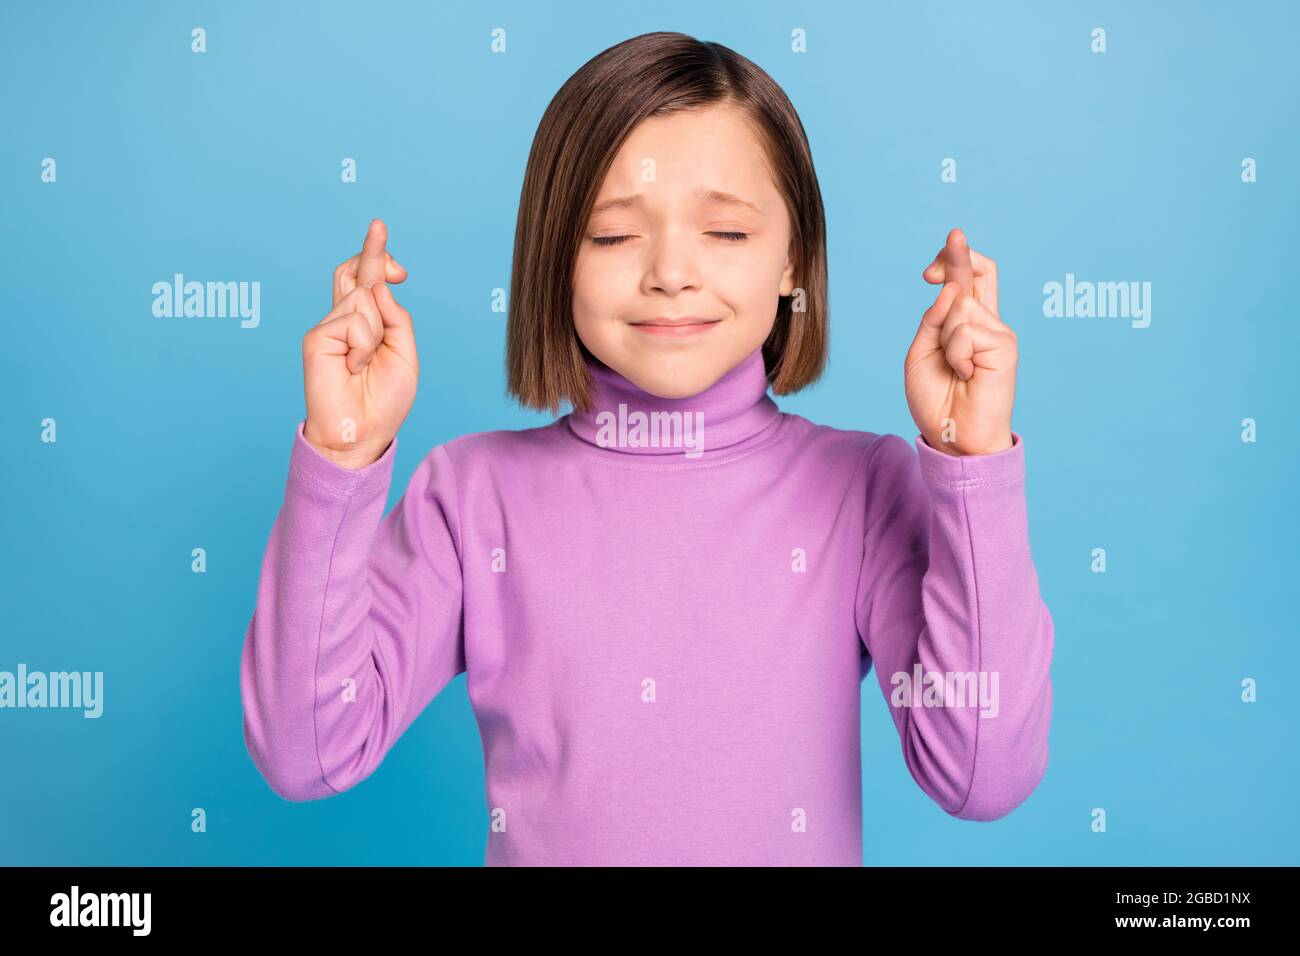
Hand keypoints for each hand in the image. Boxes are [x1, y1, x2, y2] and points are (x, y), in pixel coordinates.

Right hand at [302, 219, 418, 468]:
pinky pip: (354, 322)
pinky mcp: (316, 338)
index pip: (366, 280)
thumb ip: (397, 318)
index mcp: (366, 324)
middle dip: (373, 251)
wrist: (363, 433)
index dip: (376, 255)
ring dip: (376, 332)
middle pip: (354, 272)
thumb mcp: (405, 354)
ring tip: (365, 363)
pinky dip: (363, 345)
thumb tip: (380, 285)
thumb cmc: (384, 400)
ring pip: (364, 300)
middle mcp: (344, 321)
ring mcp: (328, 327)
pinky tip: (353, 367)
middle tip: (380, 227)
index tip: (382, 232)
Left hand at [904, 228, 1016, 456]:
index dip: (951, 262)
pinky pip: (965, 331)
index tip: (928, 271)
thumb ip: (932, 320)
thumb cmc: (937, 400)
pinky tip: (967, 374)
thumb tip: (951, 287)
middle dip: (959, 254)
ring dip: (945, 338)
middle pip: (980, 270)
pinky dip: (956, 353)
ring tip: (956, 368)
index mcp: (966, 323)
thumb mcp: (921, 353)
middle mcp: (986, 322)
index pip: (967, 279)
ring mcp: (999, 332)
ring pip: (959, 307)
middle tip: (949, 243)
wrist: (954, 437)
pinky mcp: (1006, 346)